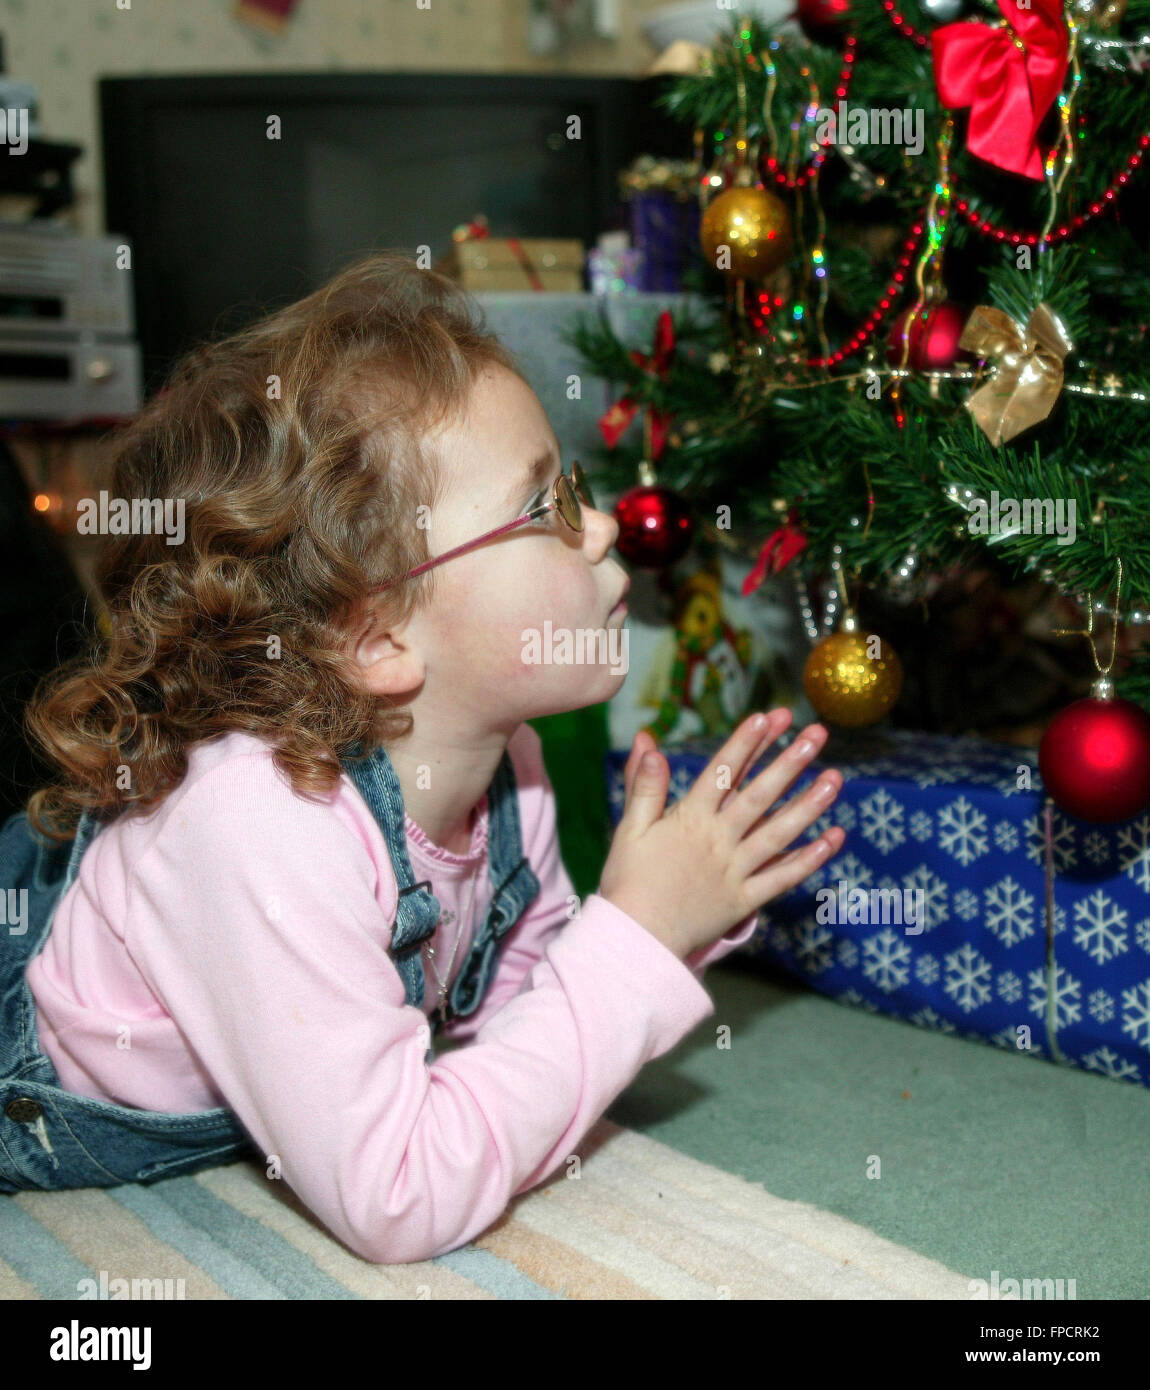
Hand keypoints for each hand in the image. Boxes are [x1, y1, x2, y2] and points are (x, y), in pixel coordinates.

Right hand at [600, 709, 845, 959]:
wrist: (635, 940)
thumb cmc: (628, 882)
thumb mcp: (628, 829)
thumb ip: (642, 785)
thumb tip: (648, 742)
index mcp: (689, 819)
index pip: (721, 772)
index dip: (746, 742)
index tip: (768, 717)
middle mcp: (718, 840)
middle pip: (759, 795)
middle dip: (788, 762)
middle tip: (816, 735)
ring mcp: (735, 871)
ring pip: (778, 833)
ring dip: (808, 805)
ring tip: (835, 779)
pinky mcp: (744, 900)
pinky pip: (782, 879)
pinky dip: (809, 860)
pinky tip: (833, 839)